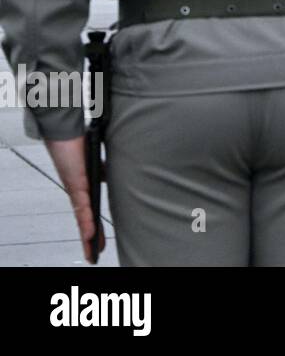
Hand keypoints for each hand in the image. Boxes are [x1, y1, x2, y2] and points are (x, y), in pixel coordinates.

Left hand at [44, 136, 102, 262]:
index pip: (91, 213)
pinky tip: (90, 231)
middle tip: (94, 255)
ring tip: (92, 250)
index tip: (99, 242)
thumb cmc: (78, 142)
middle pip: (85, 221)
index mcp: (84, 189)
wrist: (63, 131)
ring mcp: (76, 190)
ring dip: (88, 235)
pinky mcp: (75, 185)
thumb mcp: (99, 159)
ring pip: (83, 218)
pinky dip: (86, 220)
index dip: (95, 228)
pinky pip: (82, 206)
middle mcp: (78, 193)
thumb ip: (106, 169)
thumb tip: (119, 173)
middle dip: (90, 240)